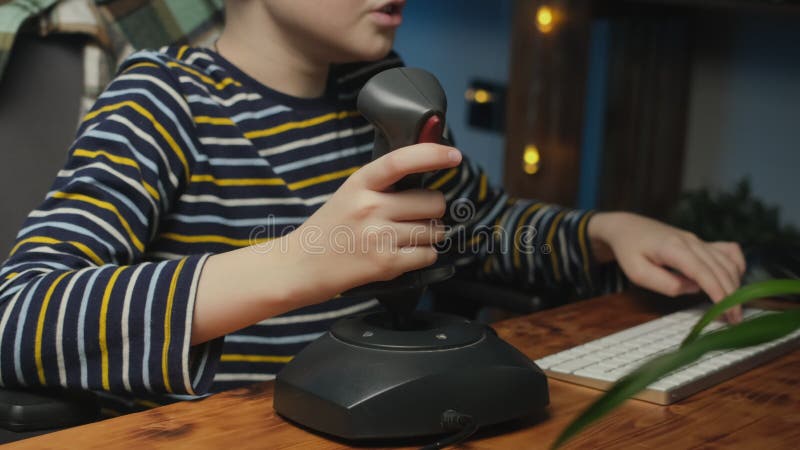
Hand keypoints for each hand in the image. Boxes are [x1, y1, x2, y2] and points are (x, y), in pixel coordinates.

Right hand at [284, 143, 461, 300]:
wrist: (299, 266)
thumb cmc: (330, 229)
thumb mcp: (350, 194)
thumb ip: (383, 185)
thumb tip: (428, 173)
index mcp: (360, 183)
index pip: (401, 161)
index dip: (432, 154)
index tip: (453, 155)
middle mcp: (370, 206)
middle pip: (433, 201)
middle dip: (432, 211)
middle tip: (415, 217)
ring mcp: (378, 235)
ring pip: (435, 230)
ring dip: (429, 235)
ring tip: (404, 238)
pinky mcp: (385, 263)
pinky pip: (428, 254)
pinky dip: (423, 255)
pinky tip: (403, 254)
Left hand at [588, 212, 745, 321]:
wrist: (627, 227)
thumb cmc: (629, 250)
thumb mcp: (637, 273)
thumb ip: (665, 284)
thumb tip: (693, 288)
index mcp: (674, 248)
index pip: (703, 272)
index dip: (718, 292)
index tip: (728, 312)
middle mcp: (691, 242)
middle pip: (720, 269)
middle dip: (731, 295)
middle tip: (735, 319)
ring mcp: (698, 240)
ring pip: (727, 262)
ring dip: (735, 284)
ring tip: (733, 307)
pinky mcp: (701, 242)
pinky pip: (728, 252)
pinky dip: (736, 266)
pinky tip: (733, 280)